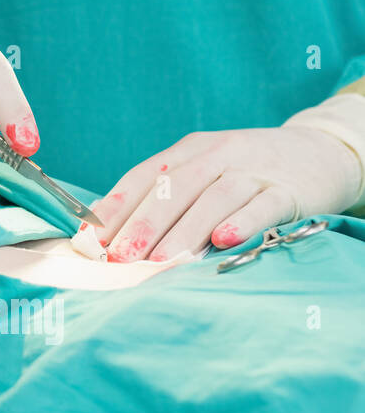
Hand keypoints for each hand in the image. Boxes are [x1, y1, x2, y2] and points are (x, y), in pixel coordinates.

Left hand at [92, 123, 363, 262]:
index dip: (115, 207)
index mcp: (188, 151)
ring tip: (160, 262)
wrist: (321, 152)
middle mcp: (217, 155)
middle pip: (173, 189)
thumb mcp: (203, 172)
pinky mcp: (288, 190)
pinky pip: (262, 205)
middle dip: (142, 225)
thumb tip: (114, 235)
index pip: (143, 177)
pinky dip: (241, 222)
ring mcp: (253, 170)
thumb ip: (165, 198)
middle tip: (120, 258)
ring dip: (184, 231)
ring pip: (213, 198)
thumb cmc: (246, 171)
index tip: (91, 238)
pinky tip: (222, 240)